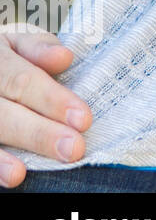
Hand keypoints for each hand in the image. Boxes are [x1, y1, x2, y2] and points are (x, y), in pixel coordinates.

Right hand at [0, 24, 92, 187]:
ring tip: (20, 175)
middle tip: (74, 148)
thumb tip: (64, 57)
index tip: (83, 119)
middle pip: (5, 113)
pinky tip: (10, 177)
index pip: (24, 81)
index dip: (53, 100)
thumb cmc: (5, 58)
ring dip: (3, 157)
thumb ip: (39, 48)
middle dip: (39, 133)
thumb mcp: (16, 42)